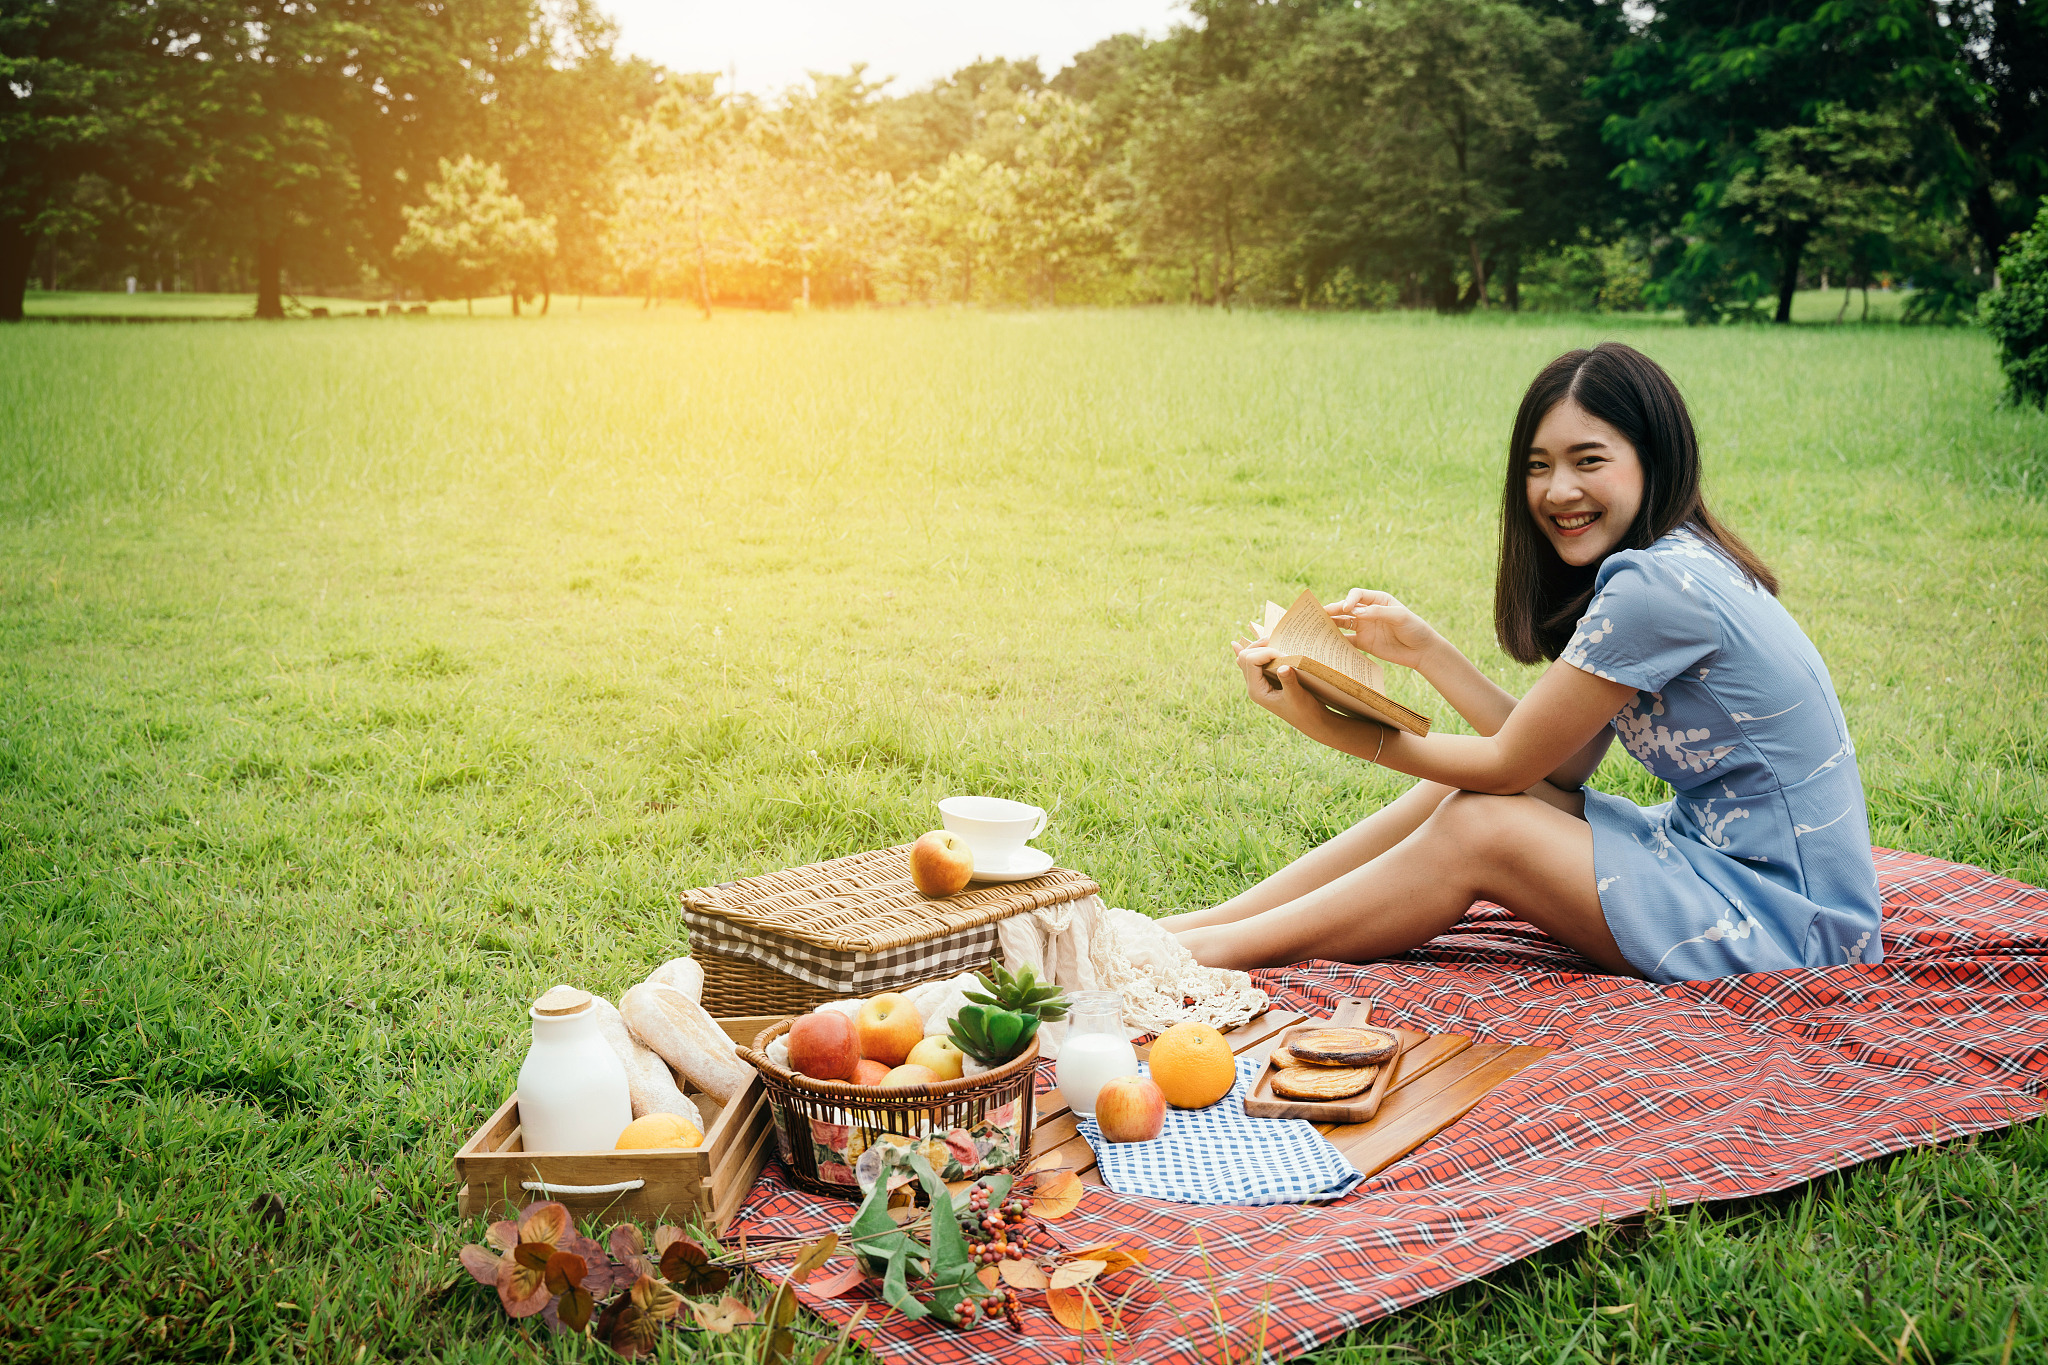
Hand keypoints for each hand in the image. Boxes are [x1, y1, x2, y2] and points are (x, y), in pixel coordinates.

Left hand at [1231, 639, 1333, 735]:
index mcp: (1256, 690)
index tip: (1284, 655)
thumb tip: (1283, 667)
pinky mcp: (1264, 682)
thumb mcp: (1298, 696)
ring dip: (1256, 648)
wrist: (1310, 721)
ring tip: (1268, 640)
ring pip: (1245, 659)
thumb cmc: (1305, 711)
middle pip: (1244, 657)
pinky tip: (1240, 645)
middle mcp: (1253, 686)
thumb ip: (1289, 681)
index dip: (1266, 652)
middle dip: (1258, 647)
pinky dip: (1251, 653)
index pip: (1250, 661)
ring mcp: (1257, 684)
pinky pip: (1251, 664)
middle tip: (1274, 641)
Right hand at [1325, 589, 1439, 670]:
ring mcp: (1365, 628)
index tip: (1346, 609)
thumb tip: (1356, 613)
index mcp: (1377, 600)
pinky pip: (1347, 641)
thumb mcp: (1400, 616)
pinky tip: (1327, 643)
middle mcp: (1368, 612)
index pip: (1357, 595)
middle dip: (1333, 610)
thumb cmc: (1414, 628)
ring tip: (1317, 626)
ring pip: (1343, 623)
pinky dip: (1337, 641)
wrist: (1422, 650)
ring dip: (1331, 624)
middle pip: (1346, 608)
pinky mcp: (1364, 643)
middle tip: (1319, 614)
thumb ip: (1378, 613)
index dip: (1348, 600)